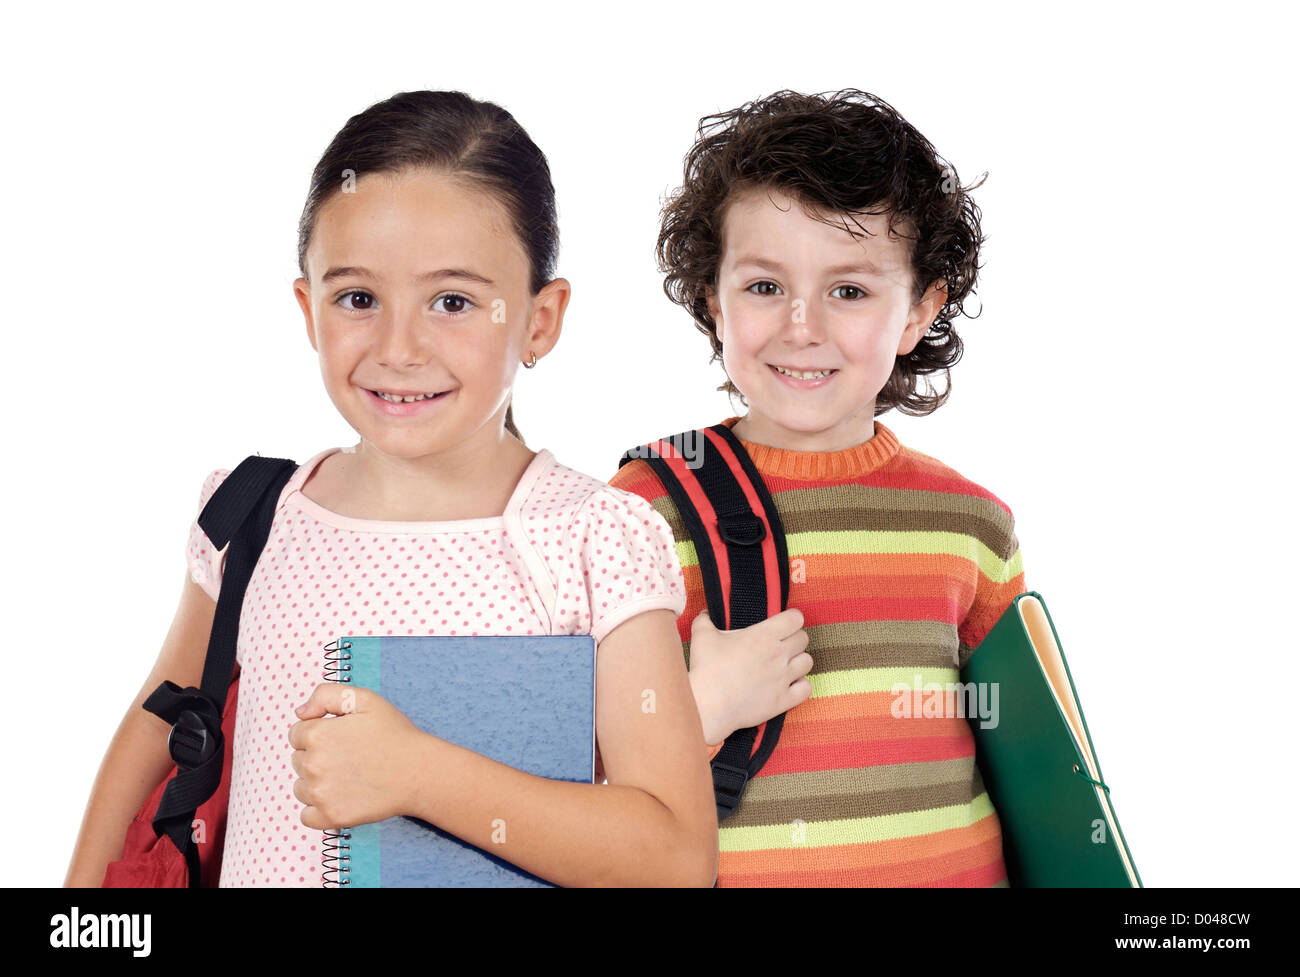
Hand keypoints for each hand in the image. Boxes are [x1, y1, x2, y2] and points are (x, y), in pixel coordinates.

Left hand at [289, 683, 431, 829]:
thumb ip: (326, 695)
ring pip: (301, 787)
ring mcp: (321, 794)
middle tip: (349, 756)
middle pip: (297, 761)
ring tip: (347, 776)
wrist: (419, 771)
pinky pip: (307, 816)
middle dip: (317, 756)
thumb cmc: (394, 734)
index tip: (341, 738)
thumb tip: (300, 713)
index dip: (318, 733)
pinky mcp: (331, 817)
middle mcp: (313, 765)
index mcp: (317, 734)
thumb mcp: (365, 699)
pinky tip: (339, 797)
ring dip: (316, 782)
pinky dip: (318, 809)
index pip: (296, 734)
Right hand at [687, 607, 812, 745]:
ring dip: (798, 661)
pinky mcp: (783, 700)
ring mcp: (783, 678)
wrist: (709, 705)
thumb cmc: (707, 669)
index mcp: (763, 635)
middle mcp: (778, 654)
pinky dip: (800, 685)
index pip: (795, 618)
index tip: (783, 624)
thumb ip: (705, 620)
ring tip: (785, 664)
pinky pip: (806, 688)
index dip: (791, 619)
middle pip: (803, 638)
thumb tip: (704, 613)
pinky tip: (788, 684)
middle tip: (780, 644)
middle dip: (794, 639)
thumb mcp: (702, 636)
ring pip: (808, 662)